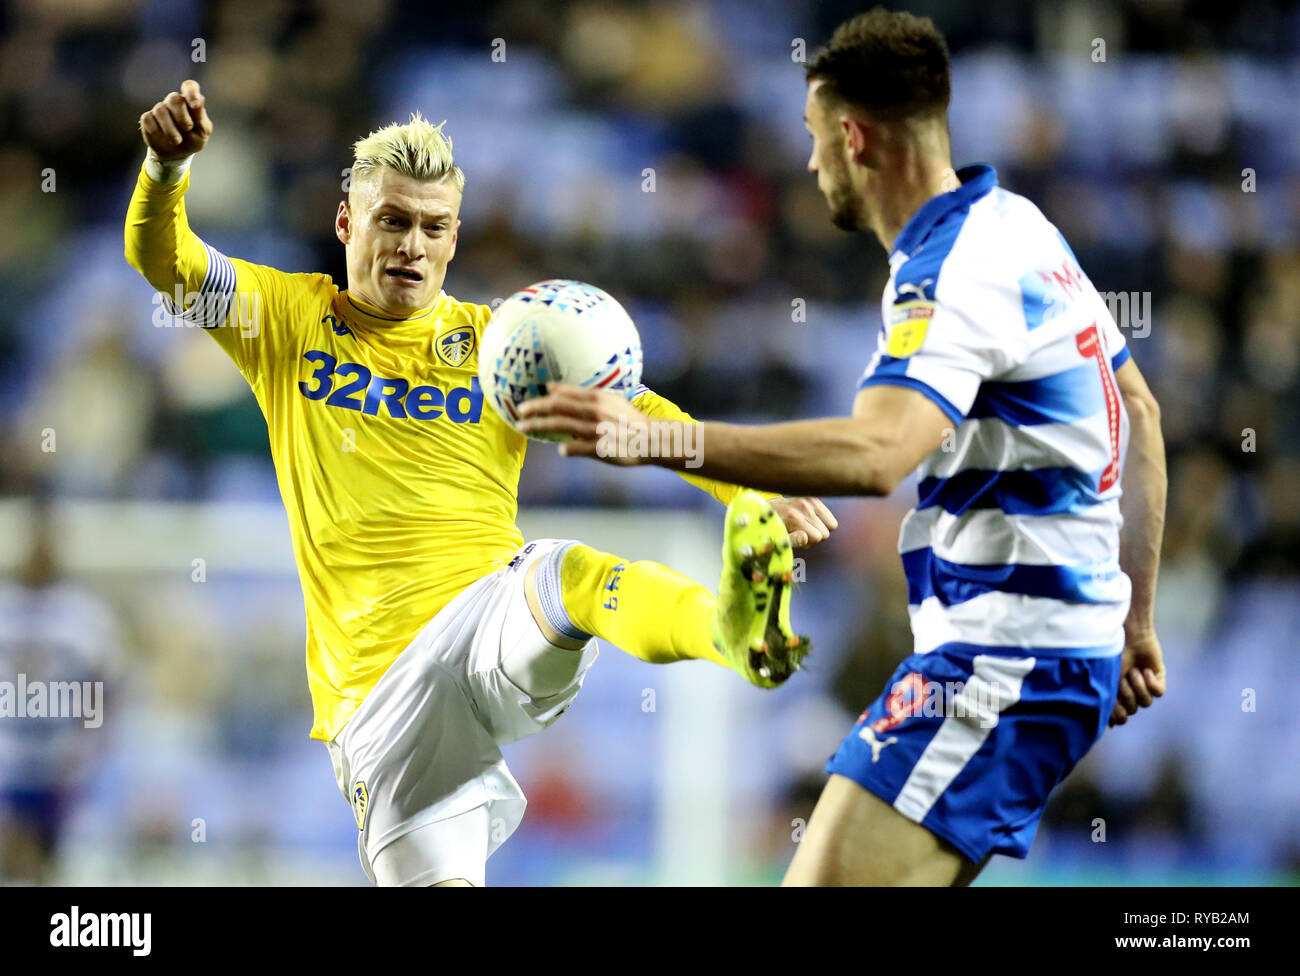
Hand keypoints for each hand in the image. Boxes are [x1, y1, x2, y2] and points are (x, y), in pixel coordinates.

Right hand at [140, 79, 211, 160]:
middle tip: (188, 129)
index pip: (189, 86)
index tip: (195, 105)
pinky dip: (157, 131)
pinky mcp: (148, 118)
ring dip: (170, 129)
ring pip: (160, 110)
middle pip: (174, 98)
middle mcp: (174, 102)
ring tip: (177, 141)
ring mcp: (160, 108)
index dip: (191, 92)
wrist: (177, 153)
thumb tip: (200, 99)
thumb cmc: (193, 139)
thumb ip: (200, 116)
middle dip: (181, 116)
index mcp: (190, 102)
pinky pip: (148, 119)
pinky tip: (163, 137)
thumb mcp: (202, 132)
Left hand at [517, 384, 654, 465]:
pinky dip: (569, 448)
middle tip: (519, 412)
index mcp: (596, 398)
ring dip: (540, 426)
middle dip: (535, 409)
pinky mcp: (602, 448)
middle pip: (558, 408)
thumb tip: (552, 389)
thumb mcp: (609, 400)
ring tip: (524, 427)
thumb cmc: (627, 419)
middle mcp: (594, 411)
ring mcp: (598, 430)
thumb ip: (582, 395)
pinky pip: (580, 448)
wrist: (652, 438)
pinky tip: (560, 450)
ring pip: (563, 425)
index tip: (525, 403)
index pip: (563, 395)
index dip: (542, 398)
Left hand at [770, 497, 836, 547]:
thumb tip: (804, 538)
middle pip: (825, 533)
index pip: (818, 537)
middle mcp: (804, 505)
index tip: (798, 537)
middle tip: (800, 532)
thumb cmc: (774, 527)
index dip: (809, 542)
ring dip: (820, 529)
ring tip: (805, 526)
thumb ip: (792, 539)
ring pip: (832, 526)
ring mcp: (811, 499)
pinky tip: (810, 520)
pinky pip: (831, 518)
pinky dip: (824, 521)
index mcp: (794, 516)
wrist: (768, 507)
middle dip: (815, 537)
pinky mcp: (815, 497)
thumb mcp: (780, 536)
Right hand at [1108, 629, 1166, 727]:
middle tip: (1122, 676)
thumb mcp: (1105, 681)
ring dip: (1138, 687)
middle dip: (1126, 694)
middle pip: (1132, 710)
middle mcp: (1129, 692)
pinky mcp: (1157, 678)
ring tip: (1134, 670)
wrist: (1127, 635)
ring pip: (1146, 703)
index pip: (1120, 717)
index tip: (1113, 698)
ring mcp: (1144, 686)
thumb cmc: (1111, 656)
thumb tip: (1108, 727)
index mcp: (1115, 695)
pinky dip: (1151, 683)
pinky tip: (1144, 669)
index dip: (1118, 712)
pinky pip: (1158, 692)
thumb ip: (1106, 703)